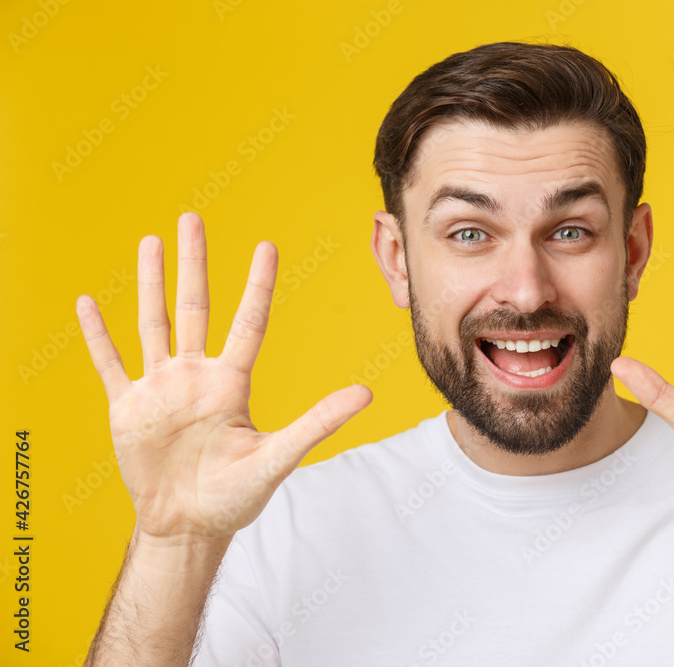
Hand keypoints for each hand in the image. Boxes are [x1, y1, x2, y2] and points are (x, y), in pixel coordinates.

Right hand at [76, 213, 370, 543]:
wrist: (188, 526)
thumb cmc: (235, 496)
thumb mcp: (279, 457)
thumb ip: (319, 422)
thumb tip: (368, 392)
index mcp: (231, 384)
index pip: (248, 323)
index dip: (257, 285)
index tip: (267, 247)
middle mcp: (195, 376)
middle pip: (194, 308)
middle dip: (193, 264)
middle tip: (192, 218)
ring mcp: (159, 389)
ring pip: (152, 323)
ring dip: (149, 283)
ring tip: (150, 241)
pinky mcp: (127, 408)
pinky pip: (109, 364)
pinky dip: (98, 335)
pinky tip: (88, 303)